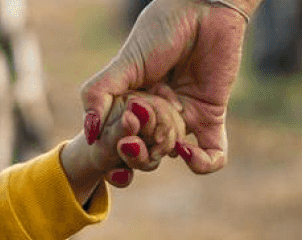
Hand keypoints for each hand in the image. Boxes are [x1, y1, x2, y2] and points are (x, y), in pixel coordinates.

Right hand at [78, 0, 246, 175]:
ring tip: (164, 129)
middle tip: (138, 129)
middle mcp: (154, 112)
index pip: (116, 138)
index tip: (120, 131)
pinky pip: (212, 155)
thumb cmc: (162, 27)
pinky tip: (186, 150)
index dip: (114, 146)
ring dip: (163, 147)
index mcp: (129, 101)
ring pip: (168, 154)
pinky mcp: (211, 116)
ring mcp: (183, 116)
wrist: (204, 8)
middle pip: (141, 152)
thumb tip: (89, 135)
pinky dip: (201, 162)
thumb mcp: (125, 62)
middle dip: (137, 150)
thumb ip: (100, 94)